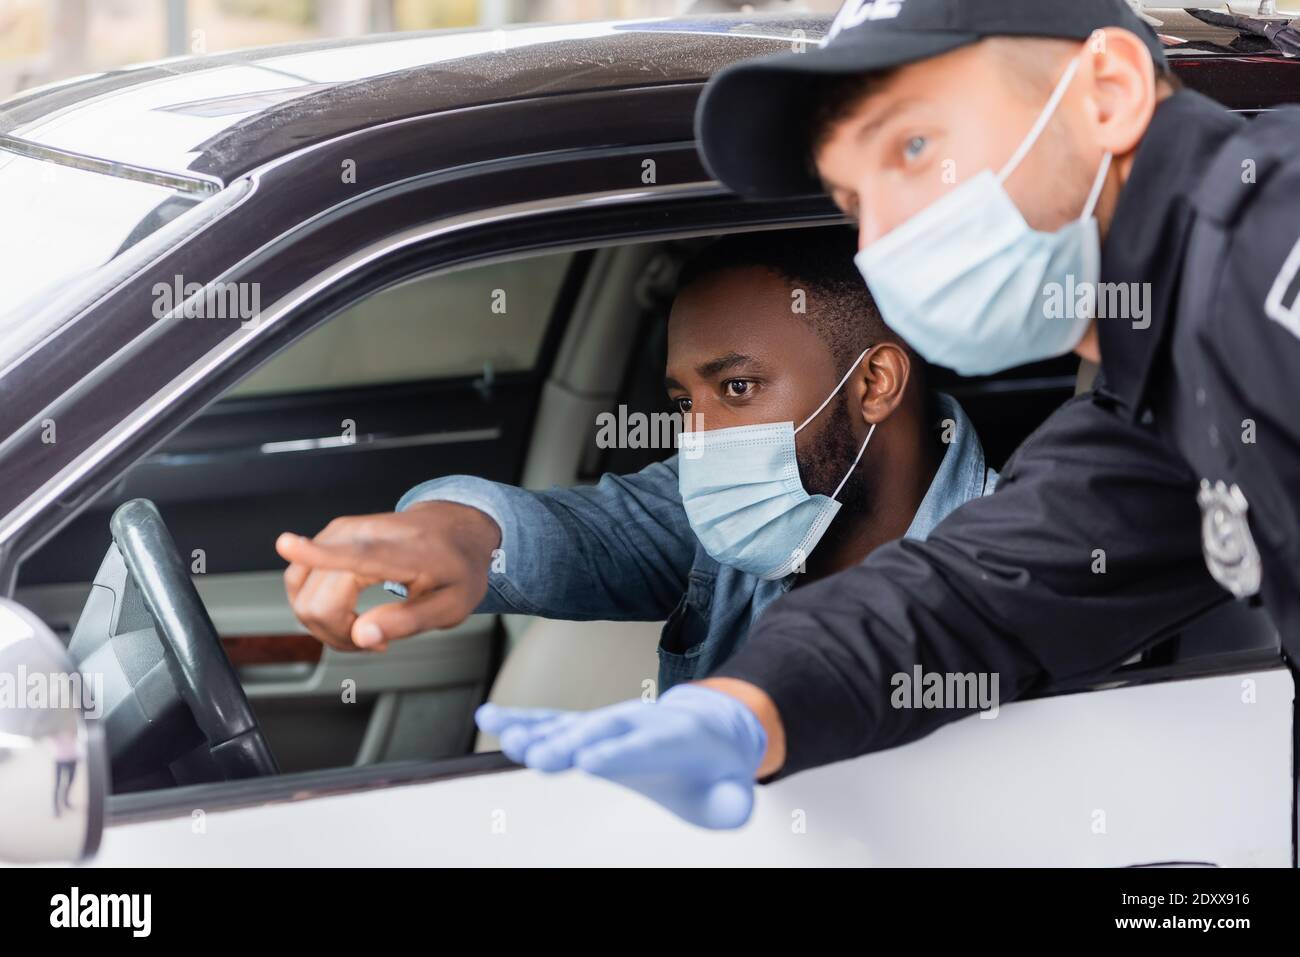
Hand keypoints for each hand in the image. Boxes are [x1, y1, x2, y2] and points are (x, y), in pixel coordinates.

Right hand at [276, 502, 500, 651]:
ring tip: (366, 626)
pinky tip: (348, 612)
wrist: (456, 531)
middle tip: (377, 639)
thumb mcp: (452, 607)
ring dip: (326, 622)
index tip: (287, 544)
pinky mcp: (330, 535)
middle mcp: (365, 534)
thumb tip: (362, 637)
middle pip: (320, 597)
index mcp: (403, 552)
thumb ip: (407, 622)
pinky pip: (302, 580)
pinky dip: (318, 605)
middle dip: (338, 633)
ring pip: (303, 591)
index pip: (357, 554)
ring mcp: (342, 532)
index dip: (319, 554)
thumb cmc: (456, 568)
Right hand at [475, 684, 767, 828]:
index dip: (619, 752)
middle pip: (600, 731)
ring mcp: (611, 720)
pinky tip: (492, 718)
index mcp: (676, 736)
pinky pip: (553, 720)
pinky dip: (524, 719)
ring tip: (508, 740)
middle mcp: (638, 721)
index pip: (646, 746)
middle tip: (541, 758)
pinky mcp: (589, 726)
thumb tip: (735, 809)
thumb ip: (733, 802)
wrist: (709, 725)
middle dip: (571, 743)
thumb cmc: (715, 763)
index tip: (590, 762)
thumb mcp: (733, 786)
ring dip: (539, 731)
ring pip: (571, 722)